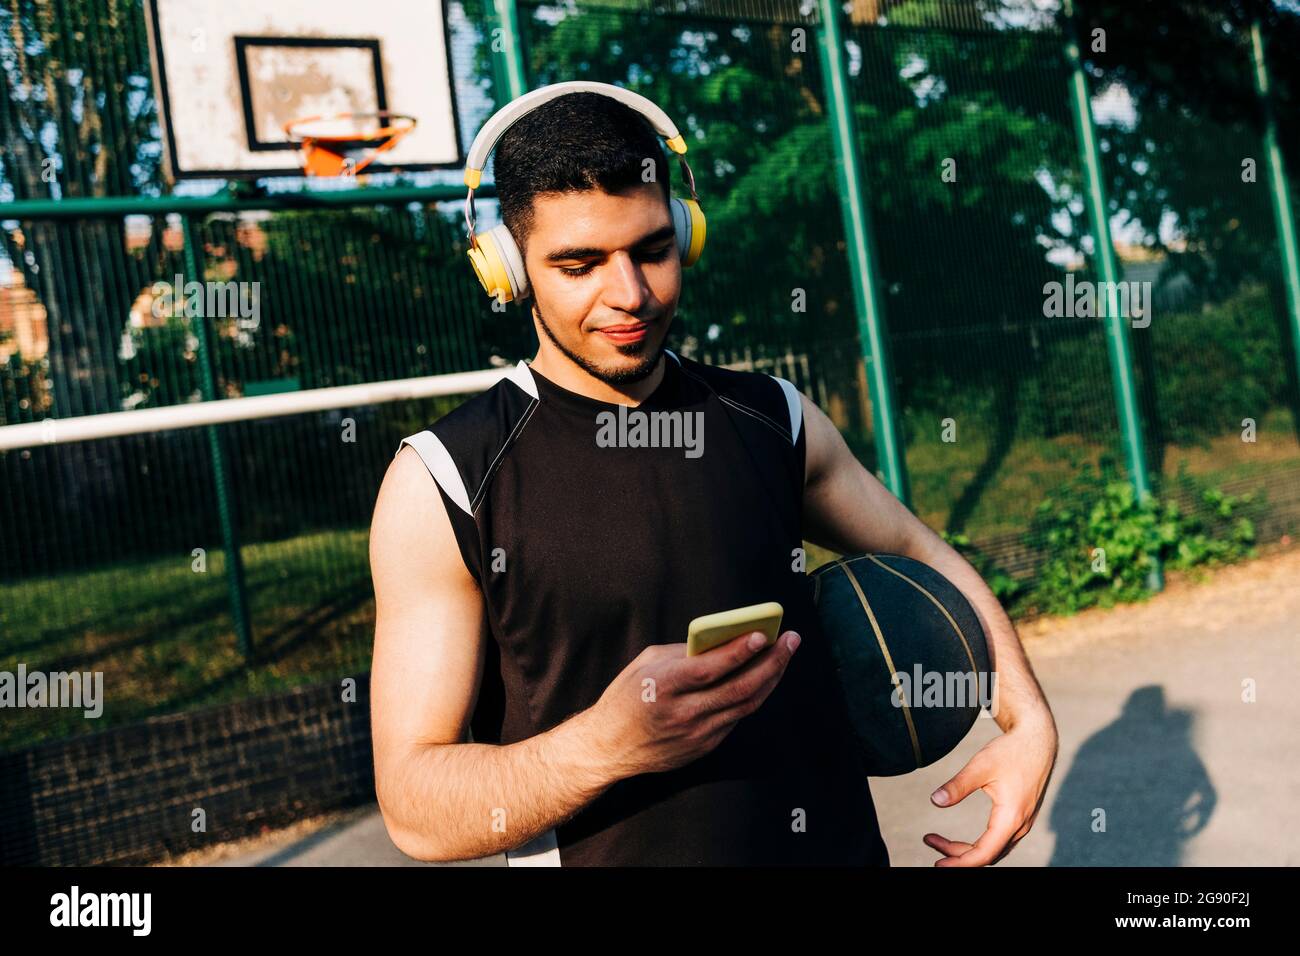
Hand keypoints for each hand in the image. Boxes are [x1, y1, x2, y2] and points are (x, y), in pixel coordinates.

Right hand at [589, 630, 800, 777]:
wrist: (609, 747)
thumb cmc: (626, 696)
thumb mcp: (647, 663)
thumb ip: (684, 652)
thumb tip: (723, 641)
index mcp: (662, 687)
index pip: (708, 669)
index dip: (738, 651)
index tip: (762, 634)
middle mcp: (682, 714)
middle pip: (738, 688)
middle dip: (771, 662)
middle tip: (790, 640)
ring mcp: (696, 734)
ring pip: (746, 704)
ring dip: (770, 678)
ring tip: (784, 655)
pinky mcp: (704, 747)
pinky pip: (736, 718)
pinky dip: (753, 695)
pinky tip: (763, 677)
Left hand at [923, 713, 1057, 866]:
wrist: (1037, 740)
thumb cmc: (1011, 751)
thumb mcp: (981, 765)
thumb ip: (958, 785)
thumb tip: (936, 800)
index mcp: (1011, 818)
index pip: (984, 854)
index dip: (959, 862)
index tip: (938, 863)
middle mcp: (1020, 825)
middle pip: (988, 855)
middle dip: (957, 855)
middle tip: (930, 842)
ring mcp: (1023, 822)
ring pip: (994, 850)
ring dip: (967, 851)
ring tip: (938, 841)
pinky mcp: (1021, 817)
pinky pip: (999, 841)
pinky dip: (979, 845)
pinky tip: (962, 841)